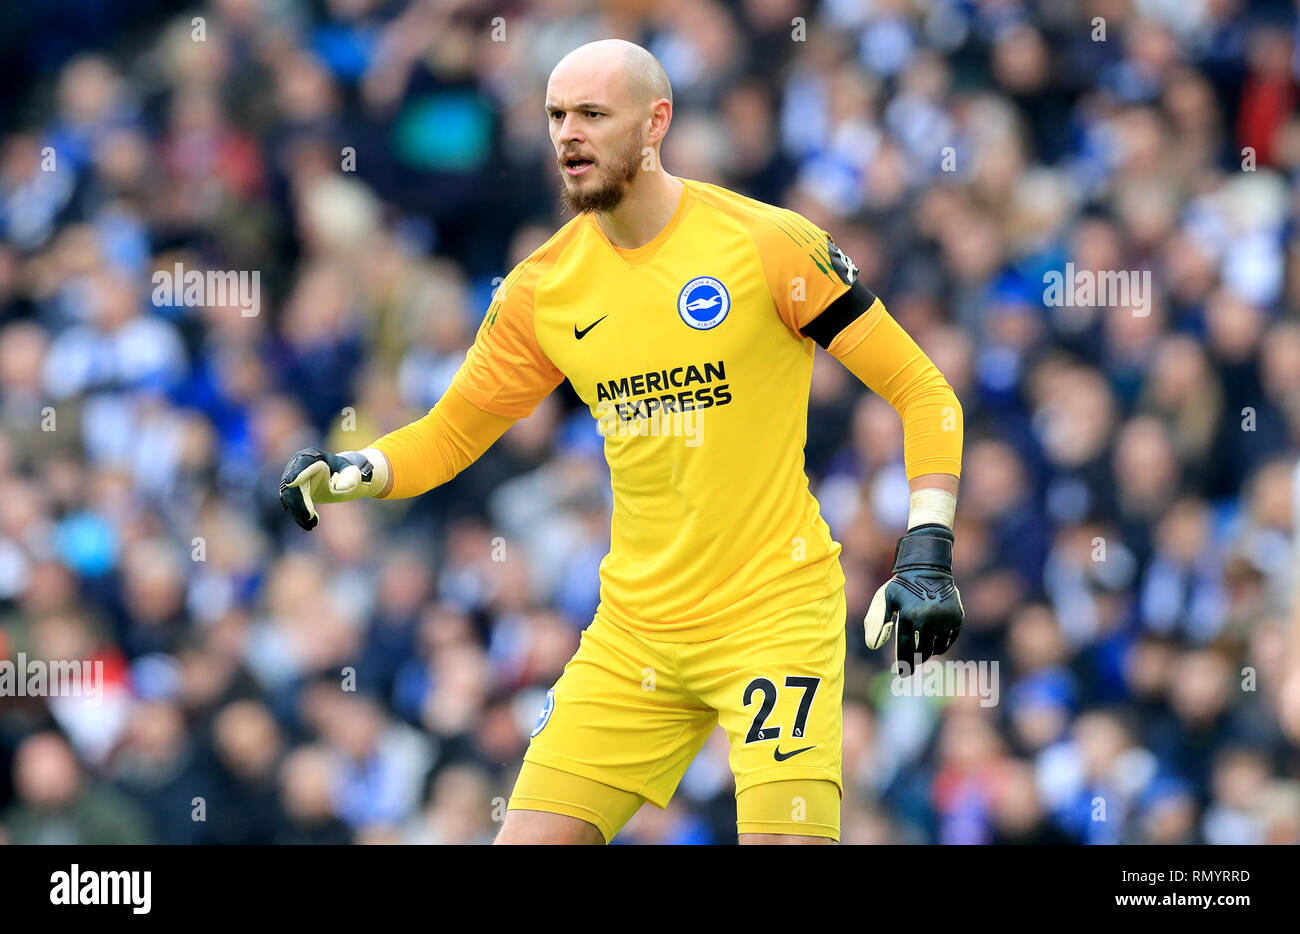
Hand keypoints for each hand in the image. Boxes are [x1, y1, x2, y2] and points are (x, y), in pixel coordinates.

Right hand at [279, 447, 383, 530]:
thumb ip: (350, 476)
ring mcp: (293, 481)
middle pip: (291, 484)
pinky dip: (299, 517)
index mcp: (311, 456)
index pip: (302, 463)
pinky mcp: (294, 494)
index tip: (292, 482)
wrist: (342, 477)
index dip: (296, 473)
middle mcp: (297, 467)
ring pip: (288, 498)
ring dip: (298, 512)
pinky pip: (292, 506)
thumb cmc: (347, 471)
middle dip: (298, 501)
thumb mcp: (353, 471)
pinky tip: (311, 525)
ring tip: (312, 524)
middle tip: (309, 516)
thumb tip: (340, 488)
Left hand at [863, 524, 962, 674]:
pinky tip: (934, 641)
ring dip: (928, 650)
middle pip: (922, 651)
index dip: (904, 662)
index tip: (902, 674)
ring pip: (936, 648)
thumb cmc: (902, 586)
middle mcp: (928, 619)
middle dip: (916, 657)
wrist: (928, 568)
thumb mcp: (884, 599)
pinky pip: (948, 641)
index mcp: (909, 615)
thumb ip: (875, 622)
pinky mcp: (957, 618)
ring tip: (922, 647)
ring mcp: (944, 619)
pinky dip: (941, 644)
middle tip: (913, 661)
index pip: (906, 647)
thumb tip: (873, 646)